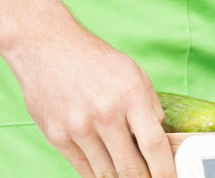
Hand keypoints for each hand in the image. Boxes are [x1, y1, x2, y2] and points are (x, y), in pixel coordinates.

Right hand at [5, 16, 173, 177]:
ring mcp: (79, 129)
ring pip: (106, 173)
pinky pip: (83, 170)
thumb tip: (160, 135)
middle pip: (130, 166)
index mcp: (130, 95)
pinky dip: (98, 175)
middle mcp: (105, 114)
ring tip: (131, 174)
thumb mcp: (134, 74)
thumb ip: (149, 105)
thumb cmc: (96, 61)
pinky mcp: (58, 138)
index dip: (164, 168)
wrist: (50, 50)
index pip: (154, 143)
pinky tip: (107, 172)